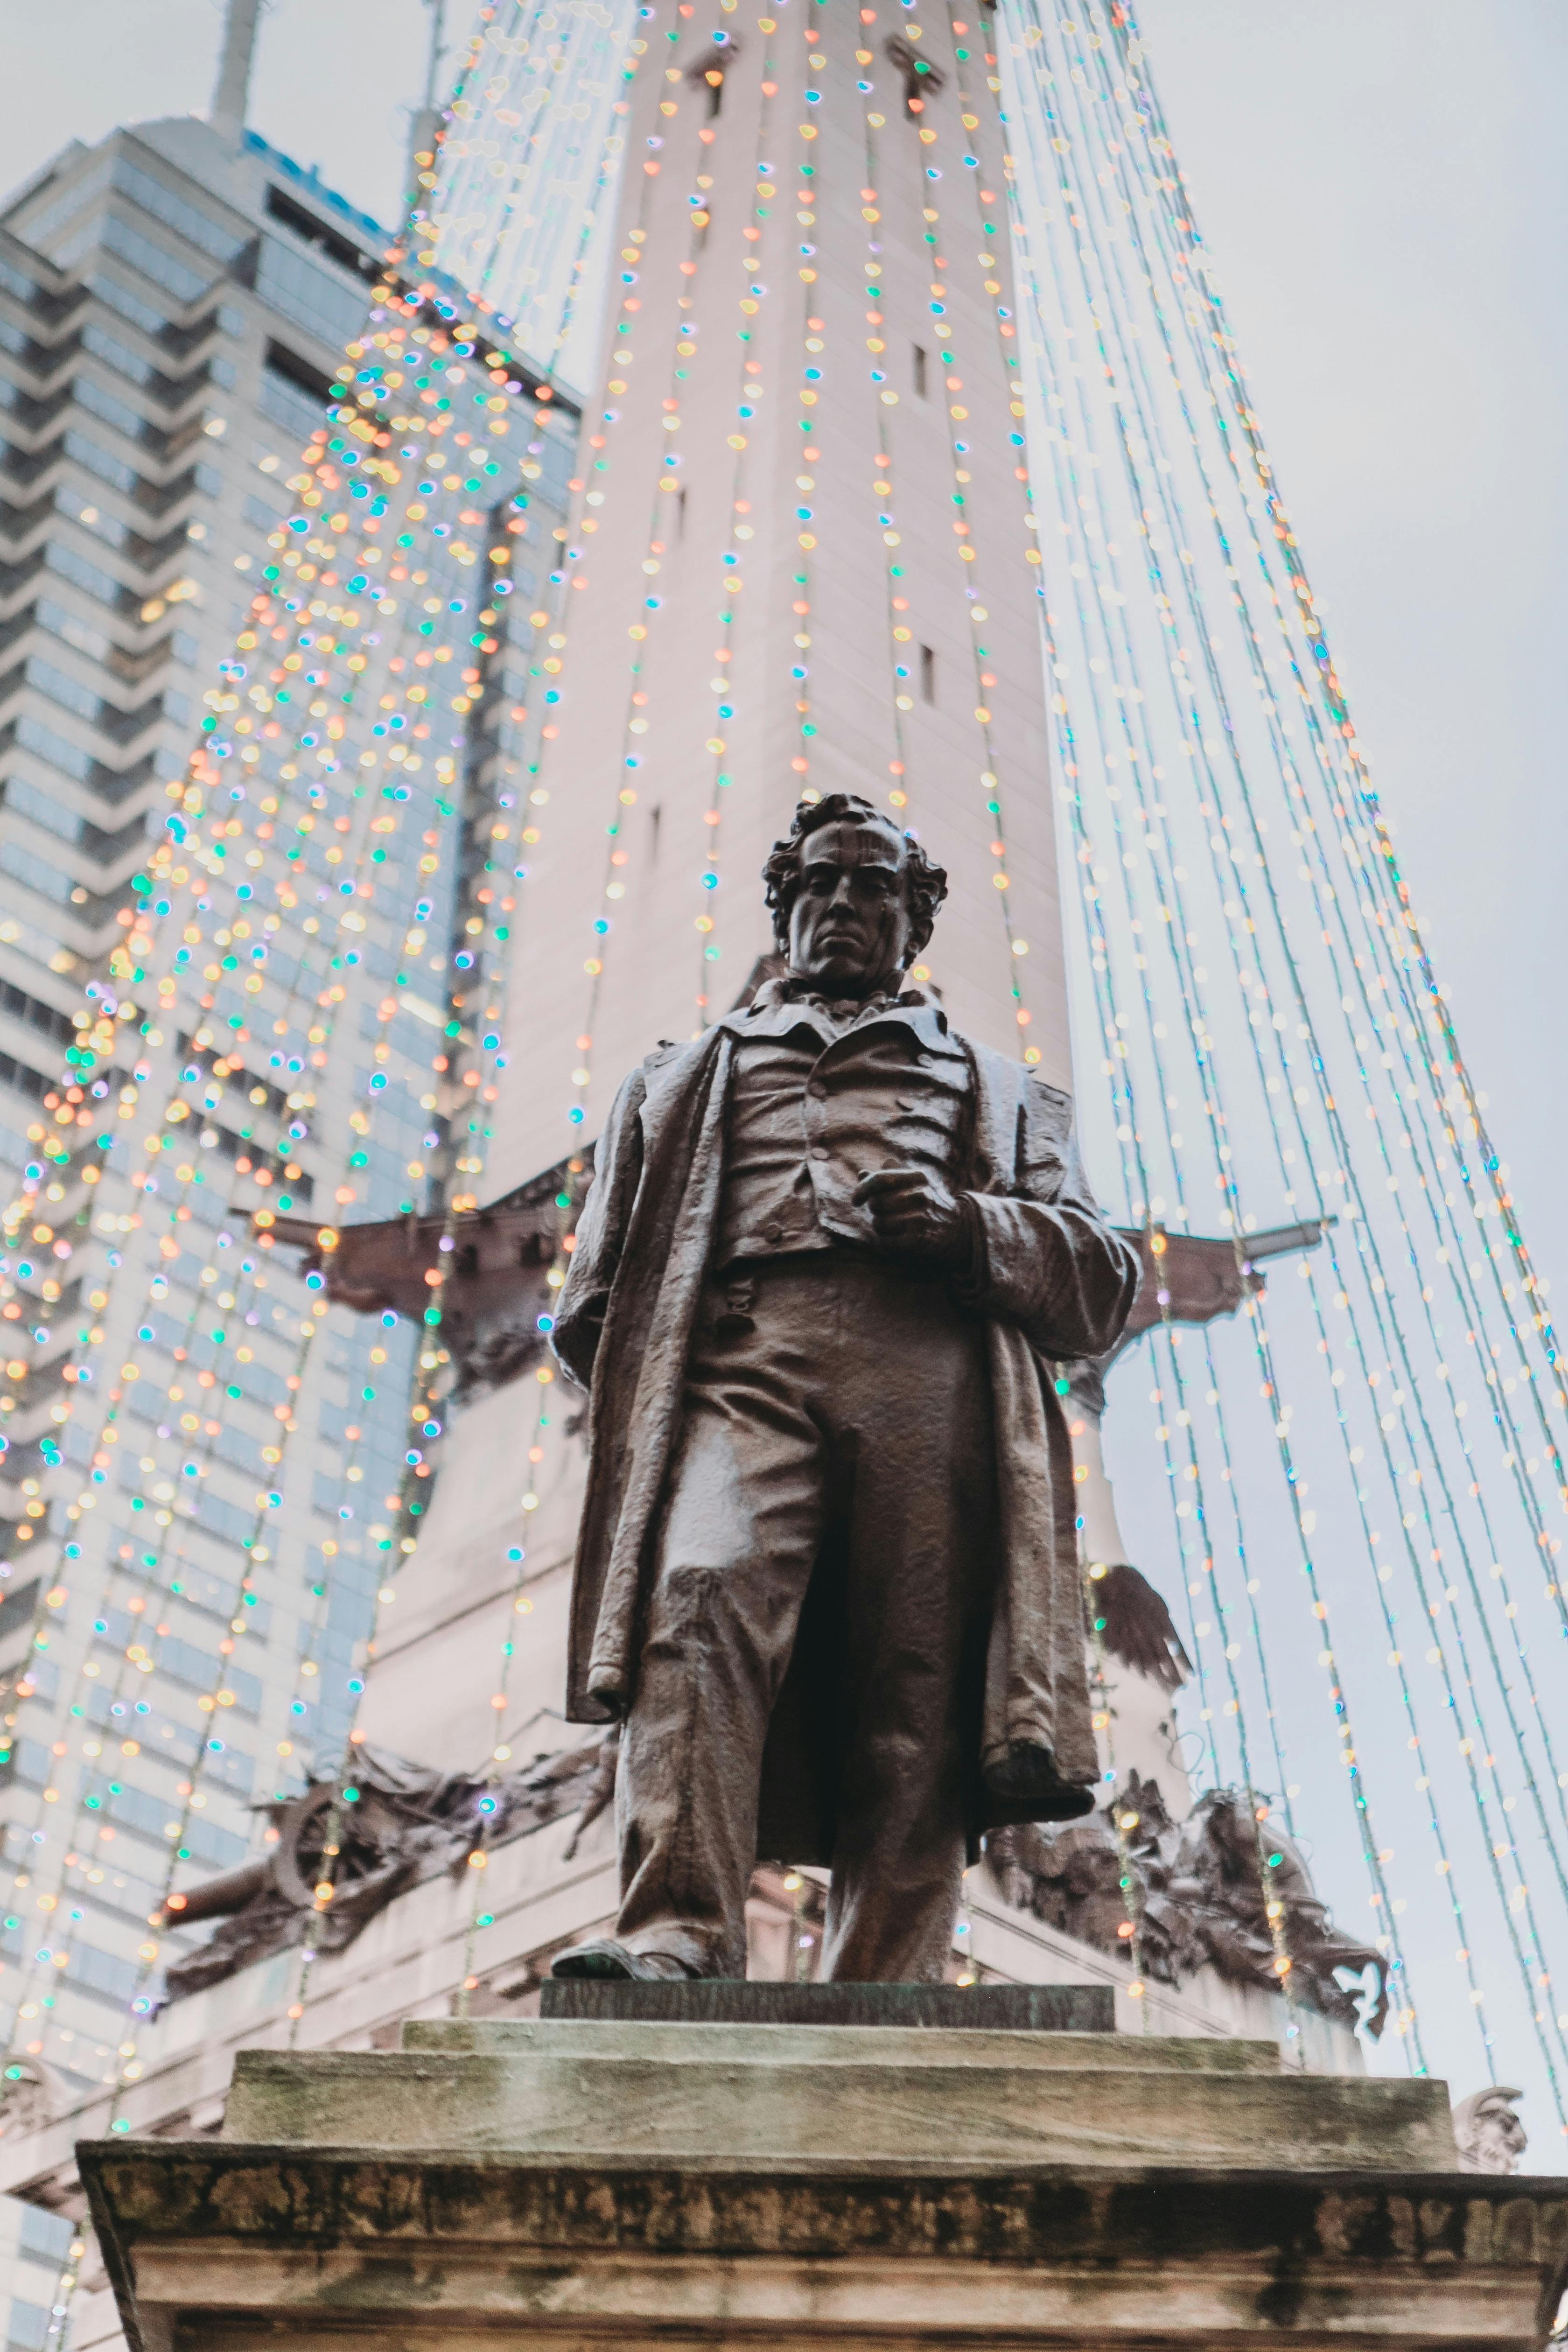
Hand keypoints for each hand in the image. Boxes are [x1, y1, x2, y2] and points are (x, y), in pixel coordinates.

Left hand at [853, 1167, 971, 1266]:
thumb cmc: (931, 1203)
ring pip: (879, 1223)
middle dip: (876, 1210)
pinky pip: (886, 1241)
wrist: (960, 1229)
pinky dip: (887, 1242)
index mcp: (918, 1177)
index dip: (863, 1189)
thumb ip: (890, 1176)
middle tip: (888, 1214)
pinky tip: (898, 1239)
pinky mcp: (918, 1239)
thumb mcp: (918, 1183)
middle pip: (877, 1203)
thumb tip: (862, 1173)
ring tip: (896, 1226)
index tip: (856, 1200)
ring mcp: (920, 1218)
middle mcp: (920, 1195)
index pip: (880, 1179)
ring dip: (881, 1227)